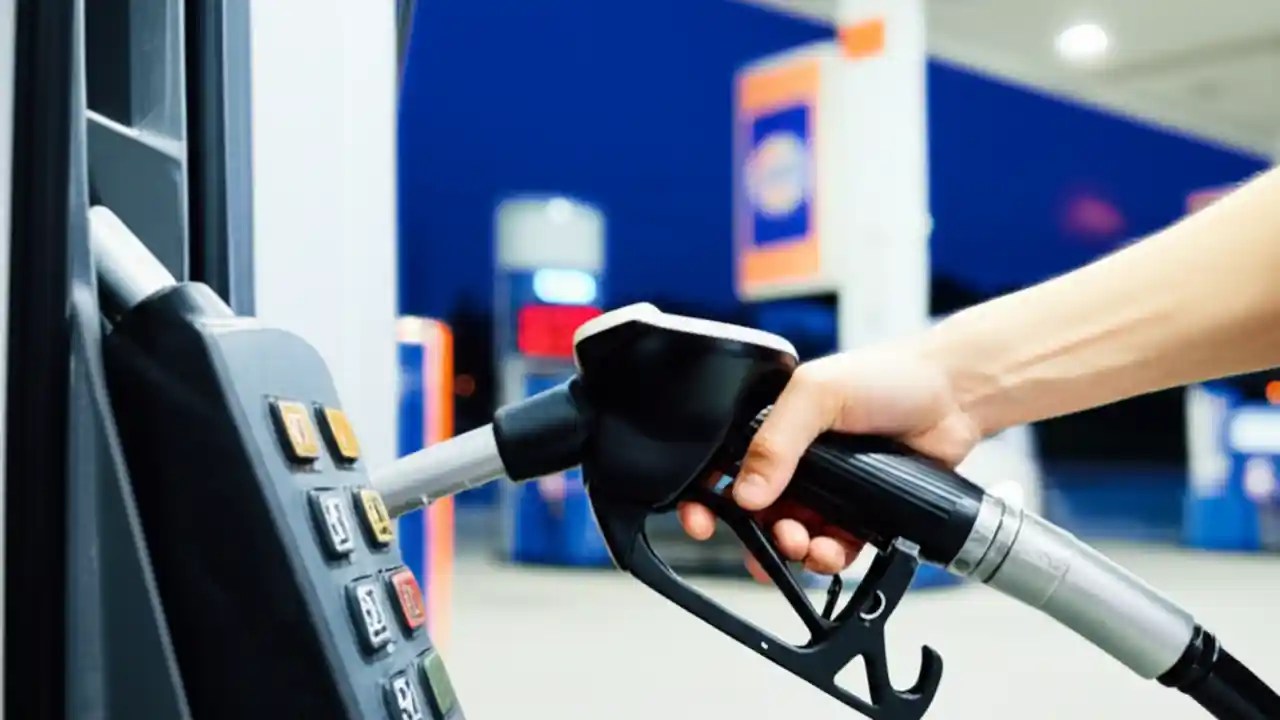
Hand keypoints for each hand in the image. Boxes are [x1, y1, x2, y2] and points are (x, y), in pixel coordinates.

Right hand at [677, 341, 982, 580]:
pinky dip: (827, 557)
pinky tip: (831, 551)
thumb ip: (776, 440)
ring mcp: (827, 490)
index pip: (724, 466)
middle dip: (754, 535)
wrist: (953, 396)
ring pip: (791, 536)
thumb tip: (745, 491)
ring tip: (804, 545)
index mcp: (772, 427)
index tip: (701, 521)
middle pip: (755, 513)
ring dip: (791, 551)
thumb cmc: (886, 377)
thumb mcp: (817, 394)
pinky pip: (832, 548)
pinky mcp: (859, 513)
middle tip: (770, 538)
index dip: (706, 497)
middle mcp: (795, 461)